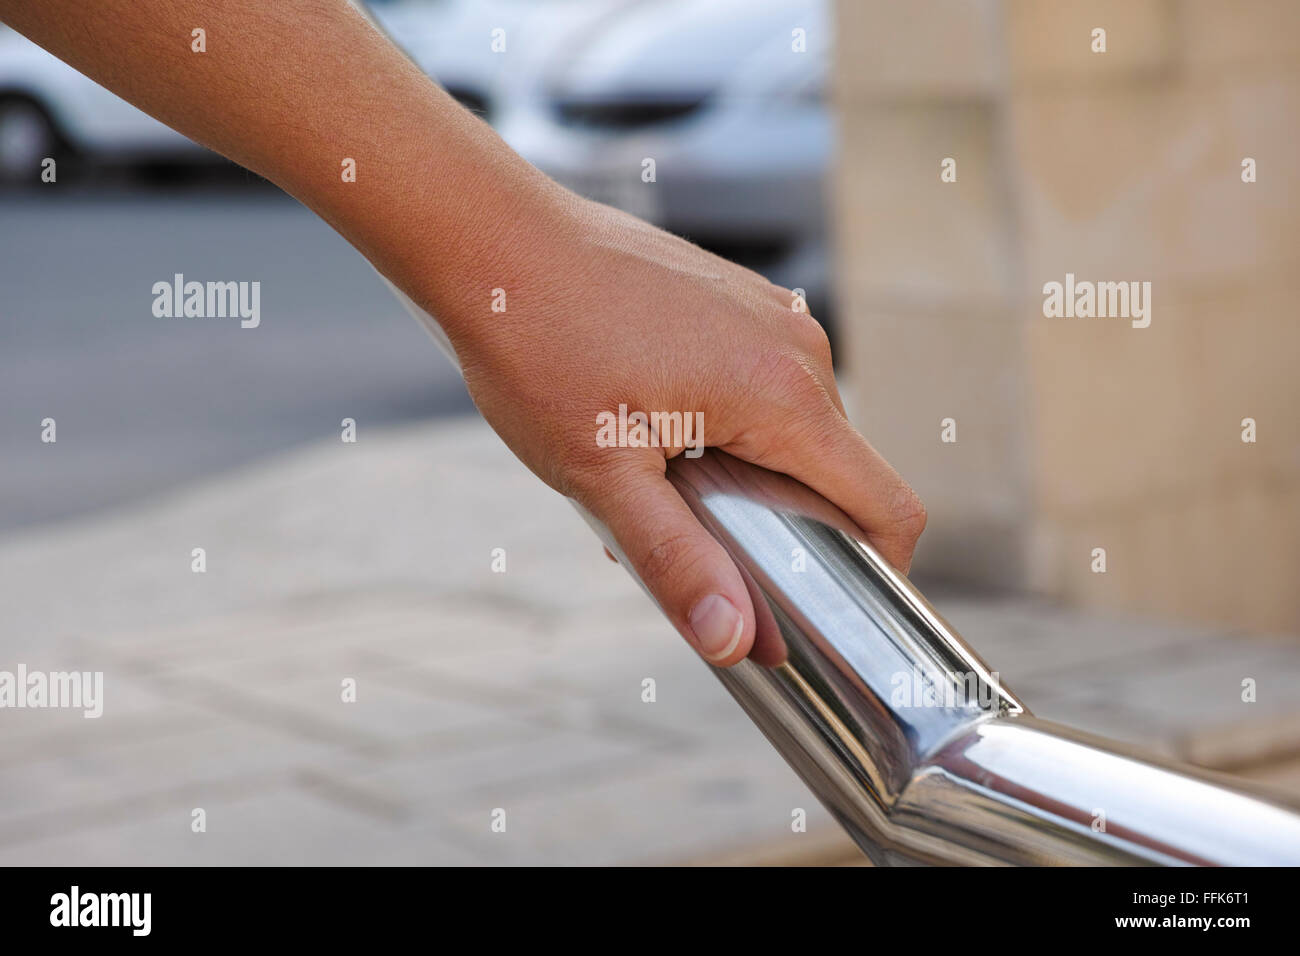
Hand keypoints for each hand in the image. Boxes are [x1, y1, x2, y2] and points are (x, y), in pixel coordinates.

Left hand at [438, 196, 926, 665]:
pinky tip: (649, 435)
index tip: (825, 606)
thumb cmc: (541, 346)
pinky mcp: (737, 300)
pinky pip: (762, 384)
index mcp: (785, 392)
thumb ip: (676, 561)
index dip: (877, 569)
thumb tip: (734, 641)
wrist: (494, 239)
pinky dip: (727, 426)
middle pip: (838, 474)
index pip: (888, 504)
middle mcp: (797, 345)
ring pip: (794, 431)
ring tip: (654, 483)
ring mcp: (769, 314)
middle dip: (784, 526)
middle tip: (696, 547)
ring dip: (746, 476)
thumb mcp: (603, 473)